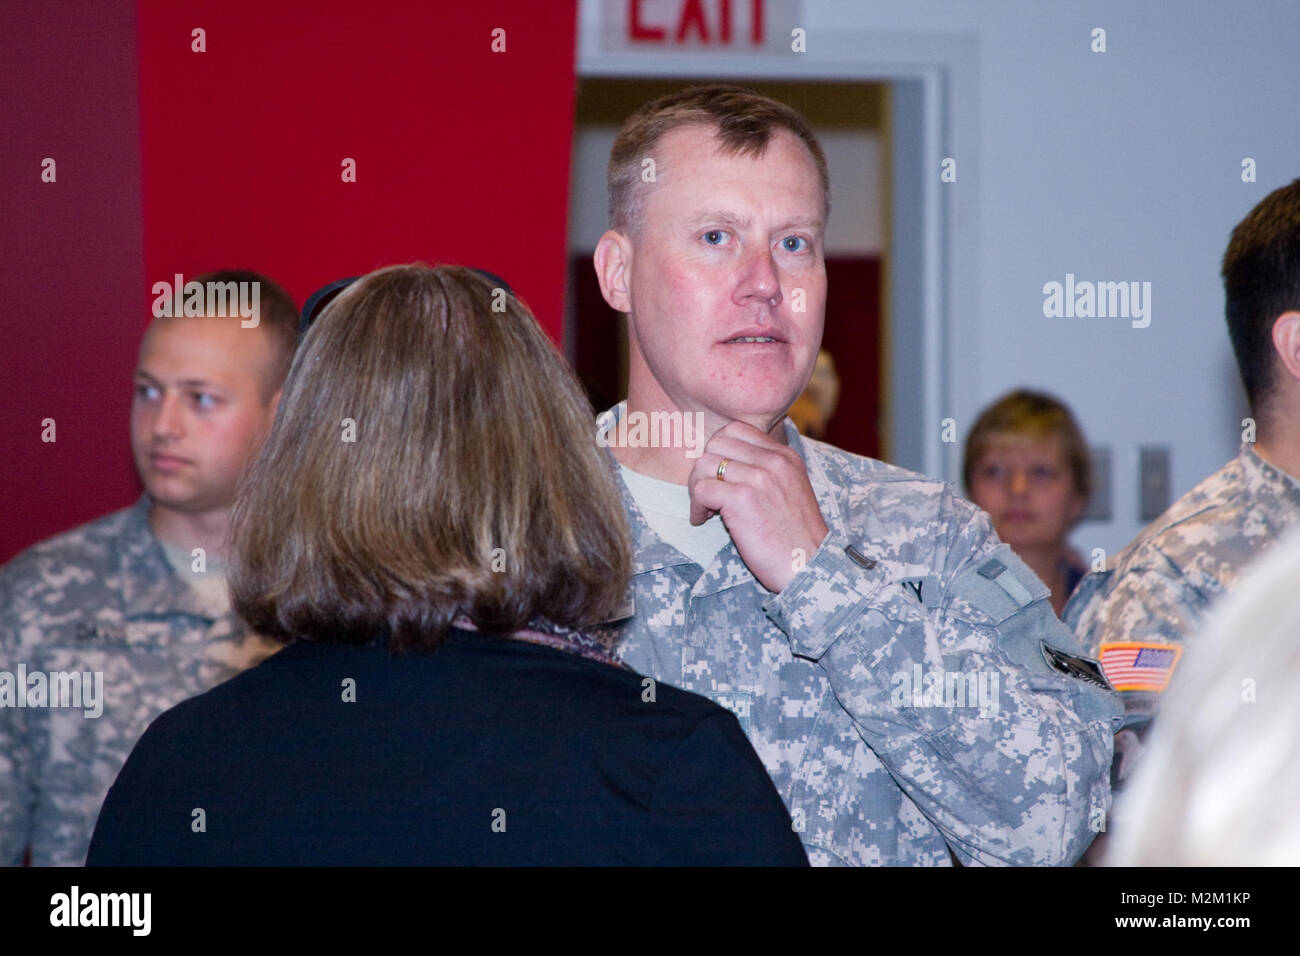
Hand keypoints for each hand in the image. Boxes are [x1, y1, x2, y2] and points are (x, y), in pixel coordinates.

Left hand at [688, 420, 829, 591]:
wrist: (810, 567)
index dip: (719, 451)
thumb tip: (725, 462)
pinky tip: (703, 520)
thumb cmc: (795, 537)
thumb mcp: (790, 490)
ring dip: (697, 487)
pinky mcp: (743, 499)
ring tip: (706, 508)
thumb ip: (766, 471)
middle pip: (716, 443)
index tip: (720, 475)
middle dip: (705, 468)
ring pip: (704, 464)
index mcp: (785, 456)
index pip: (736, 429)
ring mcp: (759, 478)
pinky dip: (696, 506)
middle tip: (708, 493)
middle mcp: (773, 461)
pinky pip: (701, 489)